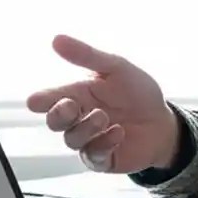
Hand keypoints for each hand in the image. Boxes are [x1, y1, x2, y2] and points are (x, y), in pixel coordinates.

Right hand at [26, 34, 180, 172]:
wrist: (163, 121)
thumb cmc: (137, 93)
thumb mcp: (116, 68)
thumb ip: (88, 56)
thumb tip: (57, 39)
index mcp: (77, 94)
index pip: (51, 99)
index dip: (41, 100)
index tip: (34, 101)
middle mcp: (78, 119)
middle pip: (55, 122)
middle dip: (59, 115)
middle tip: (71, 106)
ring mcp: (88, 140)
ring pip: (72, 139)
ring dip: (86, 127)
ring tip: (104, 117)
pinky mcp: (101, 158)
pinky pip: (93, 155)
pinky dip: (103, 143)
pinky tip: (117, 133)